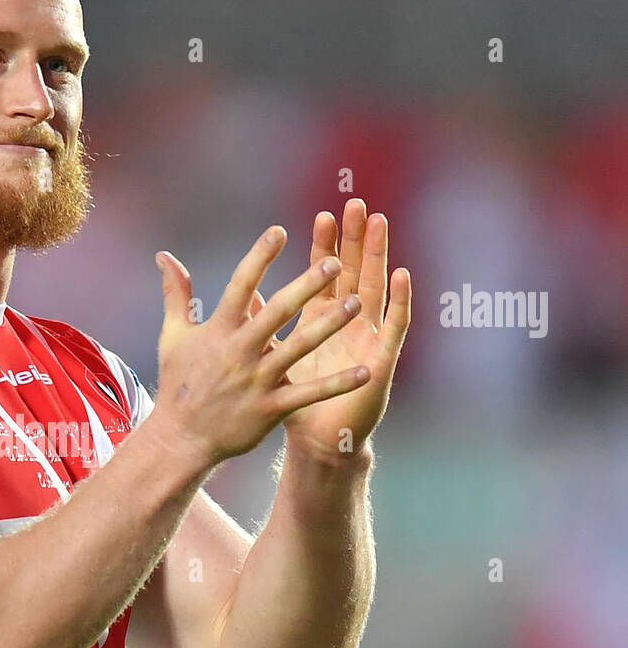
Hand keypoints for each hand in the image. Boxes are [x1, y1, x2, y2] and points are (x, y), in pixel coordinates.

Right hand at [151, 219, 381, 469]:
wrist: (181, 438)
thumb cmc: (178, 384)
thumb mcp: (173, 336)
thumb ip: (176, 294)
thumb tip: (165, 256)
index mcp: (218, 330)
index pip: (241, 286)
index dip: (259, 258)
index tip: (279, 232)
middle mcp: (239, 352)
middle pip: (277, 312)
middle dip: (306, 285)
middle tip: (334, 261)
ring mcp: (257, 381)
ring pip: (299, 347)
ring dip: (330, 325)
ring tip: (357, 303)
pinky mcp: (270, 409)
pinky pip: (309, 393)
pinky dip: (337, 384)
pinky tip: (365, 372)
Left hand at [266, 199, 410, 460]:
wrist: (316, 443)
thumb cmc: (292, 402)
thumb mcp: (270, 358)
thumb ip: (258, 325)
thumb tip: (244, 296)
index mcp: (319, 321)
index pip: (324, 275)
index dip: (325, 247)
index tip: (322, 216)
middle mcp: (347, 325)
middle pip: (353, 272)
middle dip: (354, 239)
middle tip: (355, 205)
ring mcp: (366, 339)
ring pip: (375, 289)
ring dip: (378, 257)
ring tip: (379, 224)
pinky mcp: (380, 360)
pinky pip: (393, 327)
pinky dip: (400, 300)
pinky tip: (403, 275)